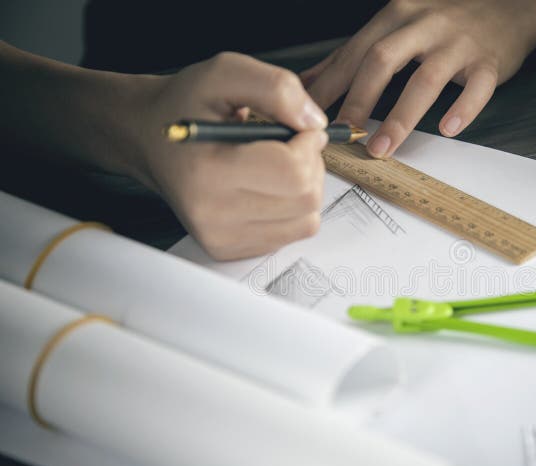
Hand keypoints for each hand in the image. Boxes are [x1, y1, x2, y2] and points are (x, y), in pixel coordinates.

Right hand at [137, 52, 329, 259]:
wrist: (147, 137)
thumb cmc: (186, 104)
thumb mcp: (226, 72)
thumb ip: (276, 88)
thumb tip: (315, 123)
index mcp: (208, 171)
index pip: (293, 173)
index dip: (310, 145)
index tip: (301, 129)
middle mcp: (212, 214)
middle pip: (305, 200)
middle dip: (311, 165)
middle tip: (292, 144)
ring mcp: (220, 238)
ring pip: (306, 221)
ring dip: (305, 188)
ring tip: (280, 165)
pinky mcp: (228, 249)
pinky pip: (291, 233)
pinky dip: (292, 208)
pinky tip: (268, 185)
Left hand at [301, 0, 535, 157]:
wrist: (511, 4)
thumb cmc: (447, 19)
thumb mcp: (398, 24)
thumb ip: (355, 52)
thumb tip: (310, 80)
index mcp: (396, 15)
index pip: (354, 52)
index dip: (328, 85)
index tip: (307, 115)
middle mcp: (425, 24)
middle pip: (383, 60)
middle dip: (358, 99)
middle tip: (341, 133)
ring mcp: (459, 43)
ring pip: (425, 79)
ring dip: (400, 117)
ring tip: (381, 147)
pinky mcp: (490, 61)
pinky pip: (477, 87)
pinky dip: (463, 108)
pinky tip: (448, 129)